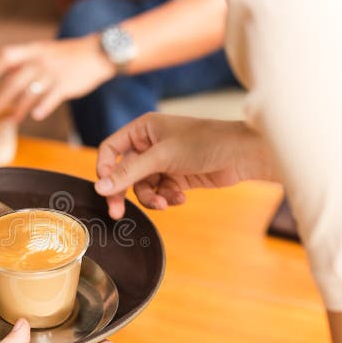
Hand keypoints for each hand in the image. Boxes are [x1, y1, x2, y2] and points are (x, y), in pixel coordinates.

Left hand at [0, 36, 114, 121]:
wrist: (97, 53)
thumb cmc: (67, 55)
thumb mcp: (44, 50)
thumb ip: (26, 61)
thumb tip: (5, 74)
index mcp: (33, 50)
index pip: (7, 56)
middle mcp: (40, 61)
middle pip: (14, 81)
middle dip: (0, 98)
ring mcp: (53, 74)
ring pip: (30, 94)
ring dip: (18, 109)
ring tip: (12, 119)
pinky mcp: (65, 85)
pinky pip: (50, 99)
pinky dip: (42, 109)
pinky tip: (35, 115)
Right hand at [95, 113, 271, 218]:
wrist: (241, 154)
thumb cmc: (204, 143)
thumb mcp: (161, 157)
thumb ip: (128, 173)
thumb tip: (99, 188)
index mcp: (142, 129)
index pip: (111, 149)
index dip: (105, 169)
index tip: (105, 188)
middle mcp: (150, 144)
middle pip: (124, 173)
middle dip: (124, 192)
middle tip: (118, 213)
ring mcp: (163, 162)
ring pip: (142, 186)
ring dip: (151, 197)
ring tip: (165, 202)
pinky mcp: (176, 177)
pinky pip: (159, 192)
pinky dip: (166, 198)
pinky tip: (180, 197)